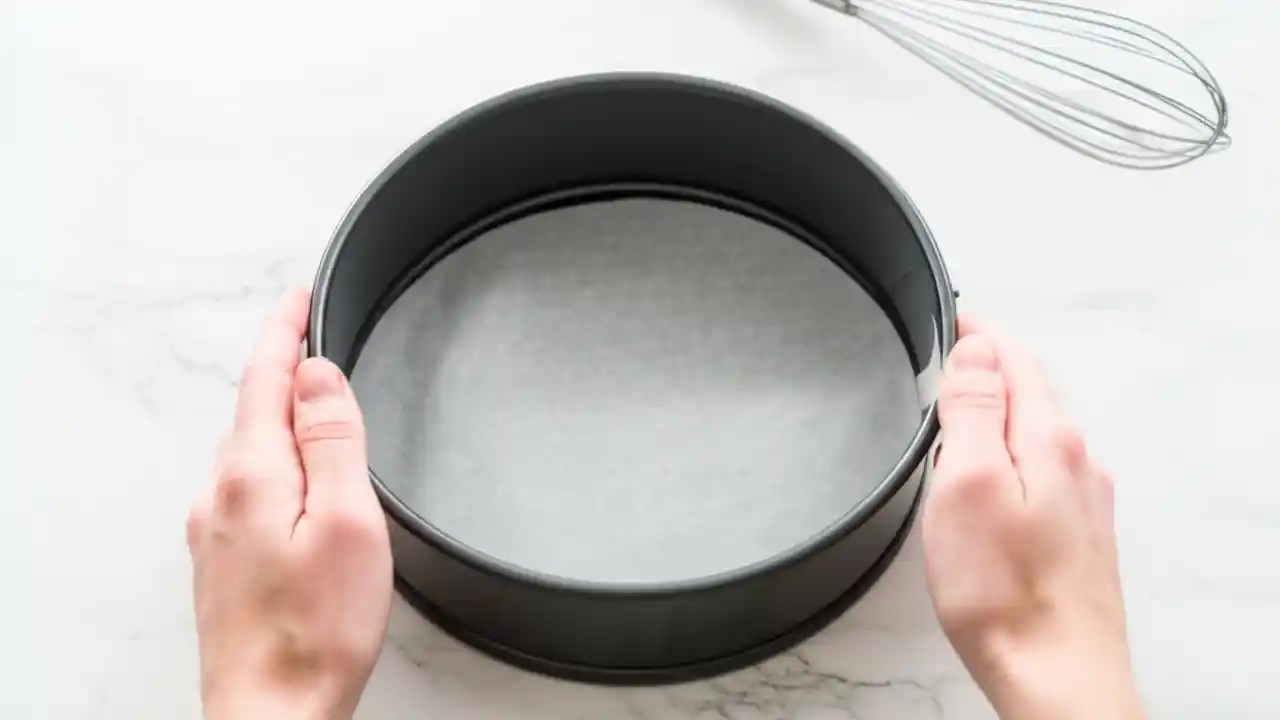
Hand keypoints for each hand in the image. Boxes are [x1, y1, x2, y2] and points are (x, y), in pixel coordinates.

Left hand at [187, 288, 392, 719]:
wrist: (273, 714)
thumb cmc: (316, 631)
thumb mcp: (346, 520)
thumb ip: (332, 438)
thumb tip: (316, 374)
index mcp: (252, 474)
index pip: (266, 377)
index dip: (285, 329)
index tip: (300, 296)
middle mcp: (220, 495)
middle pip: (252, 409)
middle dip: (282, 367)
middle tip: (311, 334)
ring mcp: (214, 530)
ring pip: (249, 449)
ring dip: (278, 414)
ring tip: (312, 397)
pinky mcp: (222, 560)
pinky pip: (246, 484)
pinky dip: (273, 458)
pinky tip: (296, 477)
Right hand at [924, 316, 1141, 719]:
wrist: (1059, 677)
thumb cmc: (1005, 594)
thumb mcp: (968, 484)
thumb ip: (972, 411)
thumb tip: (976, 351)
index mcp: (1048, 440)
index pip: (1015, 360)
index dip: (980, 333)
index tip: (952, 315)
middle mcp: (1079, 464)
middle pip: (1034, 392)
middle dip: (994, 364)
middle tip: (955, 349)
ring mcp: (1085, 503)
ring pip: (1042, 431)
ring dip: (1006, 406)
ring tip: (968, 400)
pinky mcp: (1080, 538)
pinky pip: (1048, 469)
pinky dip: (1018, 448)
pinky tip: (998, 470)